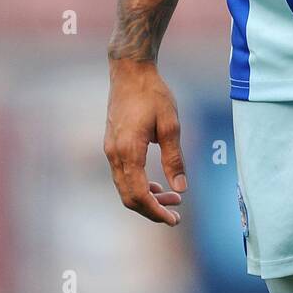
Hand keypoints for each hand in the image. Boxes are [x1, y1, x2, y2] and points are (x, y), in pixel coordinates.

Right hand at [104, 58, 186, 223]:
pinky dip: (138, 186)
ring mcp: (110, 150)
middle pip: (129, 197)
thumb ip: (174, 159)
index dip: (156, 211)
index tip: (174, 220)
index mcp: (129, 151)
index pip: (140, 194)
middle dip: (152, 209)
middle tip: (176, 214)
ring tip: (172, 199)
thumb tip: (181, 189)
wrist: (129, 72)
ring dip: (146, 198)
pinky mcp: (112, 146)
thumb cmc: (152, 94)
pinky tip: (156, 185)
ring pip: (125, 188)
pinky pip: (122, 176)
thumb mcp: (170, 125)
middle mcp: (114, 154)